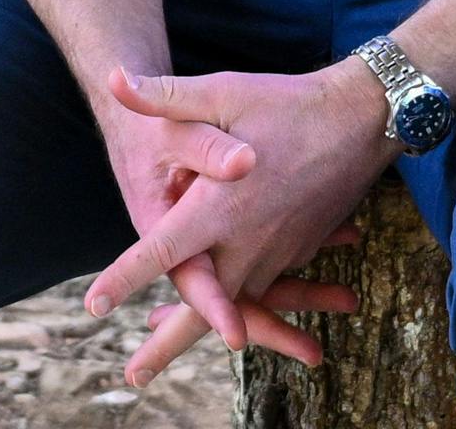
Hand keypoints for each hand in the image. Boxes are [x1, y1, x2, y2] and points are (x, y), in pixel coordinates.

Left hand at [86, 62, 397, 383]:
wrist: (362, 121)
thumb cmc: (285, 103)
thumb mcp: (221, 91)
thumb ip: (164, 95)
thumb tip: (113, 78)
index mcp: (221, 208)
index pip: (161, 252)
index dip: (124, 278)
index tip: (93, 305)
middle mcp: (248, 242)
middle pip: (202, 308)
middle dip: (166, 345)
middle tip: (132, 378)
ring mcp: (275, 252)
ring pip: (233, 306)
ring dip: (200, 329)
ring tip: (158, 350)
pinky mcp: (293, 251)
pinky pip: (259, 290)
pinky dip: (236, 308)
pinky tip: (219, 314)